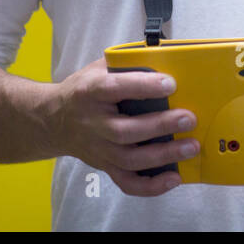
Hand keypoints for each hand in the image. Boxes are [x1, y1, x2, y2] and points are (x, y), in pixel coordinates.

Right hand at [50, 58, 198, 196]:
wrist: (52, 120)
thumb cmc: (84, 90)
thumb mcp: (98, 69)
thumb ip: (126, 64)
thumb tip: (164, 58)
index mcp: (90, 92)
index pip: (115, 88)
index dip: (143, 86)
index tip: (171, 83)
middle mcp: (92, 123)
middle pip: (125, 130)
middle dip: (160, 125)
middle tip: (189, 118)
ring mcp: (98, 149)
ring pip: (130, 159)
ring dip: (163, 156)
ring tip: (191, 147)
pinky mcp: (104, 166)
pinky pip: (127, 182)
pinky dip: (151, 186)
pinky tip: (174, 178)